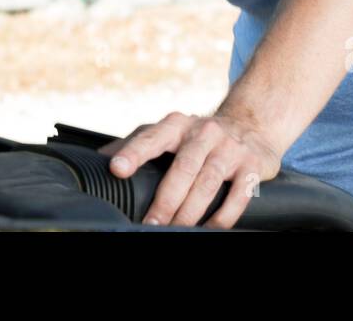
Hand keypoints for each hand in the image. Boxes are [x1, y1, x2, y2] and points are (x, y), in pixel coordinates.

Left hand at [99, 111, 281, 228]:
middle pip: (182, 168)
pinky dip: (224, 216)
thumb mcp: (169, 131)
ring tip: (175, 230)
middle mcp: (204, 132)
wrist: (252, 124)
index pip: (152, 137)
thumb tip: (100, 159)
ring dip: (190, 212)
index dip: (133, 152)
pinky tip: (211, 229)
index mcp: (177, 125)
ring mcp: (230, 148)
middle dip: (165, 200)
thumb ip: (137, 143)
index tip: (117, 169)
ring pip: (207, 183)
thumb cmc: (198, 136)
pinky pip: (238, 195)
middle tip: (151, 224)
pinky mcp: (252, 165)